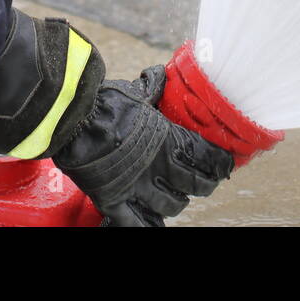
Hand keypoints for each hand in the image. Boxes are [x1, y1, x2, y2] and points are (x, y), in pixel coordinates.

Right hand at [53, 65, 233, 225]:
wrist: (74, 119)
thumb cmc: (105, 101)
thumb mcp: (138, 92)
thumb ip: (154, 88)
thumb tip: (161, 74)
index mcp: (170, 139)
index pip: (208, 157)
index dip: (219, 163)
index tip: (225, 164)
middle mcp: (160, 167)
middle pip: (196, 185)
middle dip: (204, 184)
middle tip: (206, 182)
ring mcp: (138, 187)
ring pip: (172, 206)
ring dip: (177, 203)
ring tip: (176, 198)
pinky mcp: (115, 201)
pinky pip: (136, 224)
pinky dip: (147, 226)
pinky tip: (154, 224)